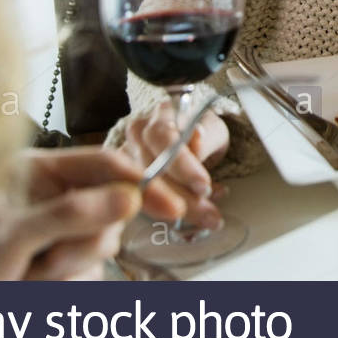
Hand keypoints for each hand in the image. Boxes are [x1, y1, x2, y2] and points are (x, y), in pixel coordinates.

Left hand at [0, 147, 186, 279]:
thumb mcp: (13, 236)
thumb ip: (68, 215)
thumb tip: (128, 198)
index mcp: (40, 168)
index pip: (105, 162)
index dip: (138, 180)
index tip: (167, 204)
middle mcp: (57, 190)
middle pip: (111, 203)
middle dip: (89, 238)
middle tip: (57, 261)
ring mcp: (64, 222)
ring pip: (104, 238)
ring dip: (75, 262)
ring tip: (33, 274)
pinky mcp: (67, 252)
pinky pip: (93, 262)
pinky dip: (73, 276)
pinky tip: (40, 279)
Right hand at [117, 100, 228, 230]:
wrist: (191, 141)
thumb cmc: (204, 134)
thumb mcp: (214, 132)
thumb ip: (206, 138)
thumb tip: (196, 137)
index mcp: (161, 114)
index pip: (163, 138)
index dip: (183, 165)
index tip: (204, 186)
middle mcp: (137, 133)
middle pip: (151, 169)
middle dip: (183, 197)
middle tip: (211, 215)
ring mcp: (126, 156)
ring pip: (144, 190)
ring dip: (176, 210)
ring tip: (206, 218)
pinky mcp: (123, 180)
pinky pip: (141, 203)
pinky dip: (166, 217)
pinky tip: (188, 223)